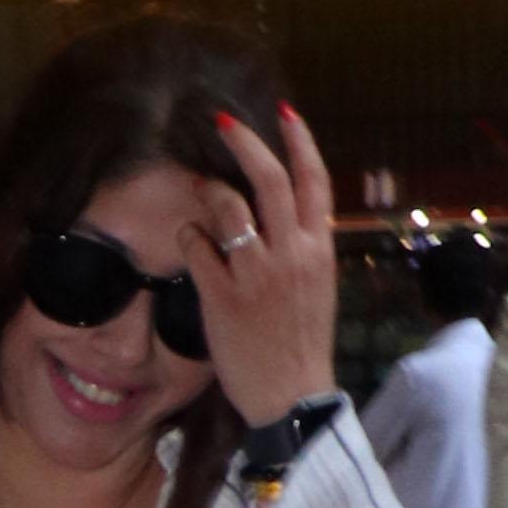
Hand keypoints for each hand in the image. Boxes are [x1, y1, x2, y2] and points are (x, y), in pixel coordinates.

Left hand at [186, 93, 339, 425]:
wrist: (292, 396)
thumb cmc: (302, 342)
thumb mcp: (318, 286)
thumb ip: (303, 248)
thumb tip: (287, 216)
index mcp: (318, 247)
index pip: (314, 180)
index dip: (300, 140)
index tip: (285, 112)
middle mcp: (291, 253)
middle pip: (268, 179)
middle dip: (244, 141)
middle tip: (221, 121)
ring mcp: (256, 273)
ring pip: (228, 207)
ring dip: (209, 191)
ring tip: (200, 191)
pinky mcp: (223, 296)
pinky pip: (198, 248)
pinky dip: (190, 237)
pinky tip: (189, 241)